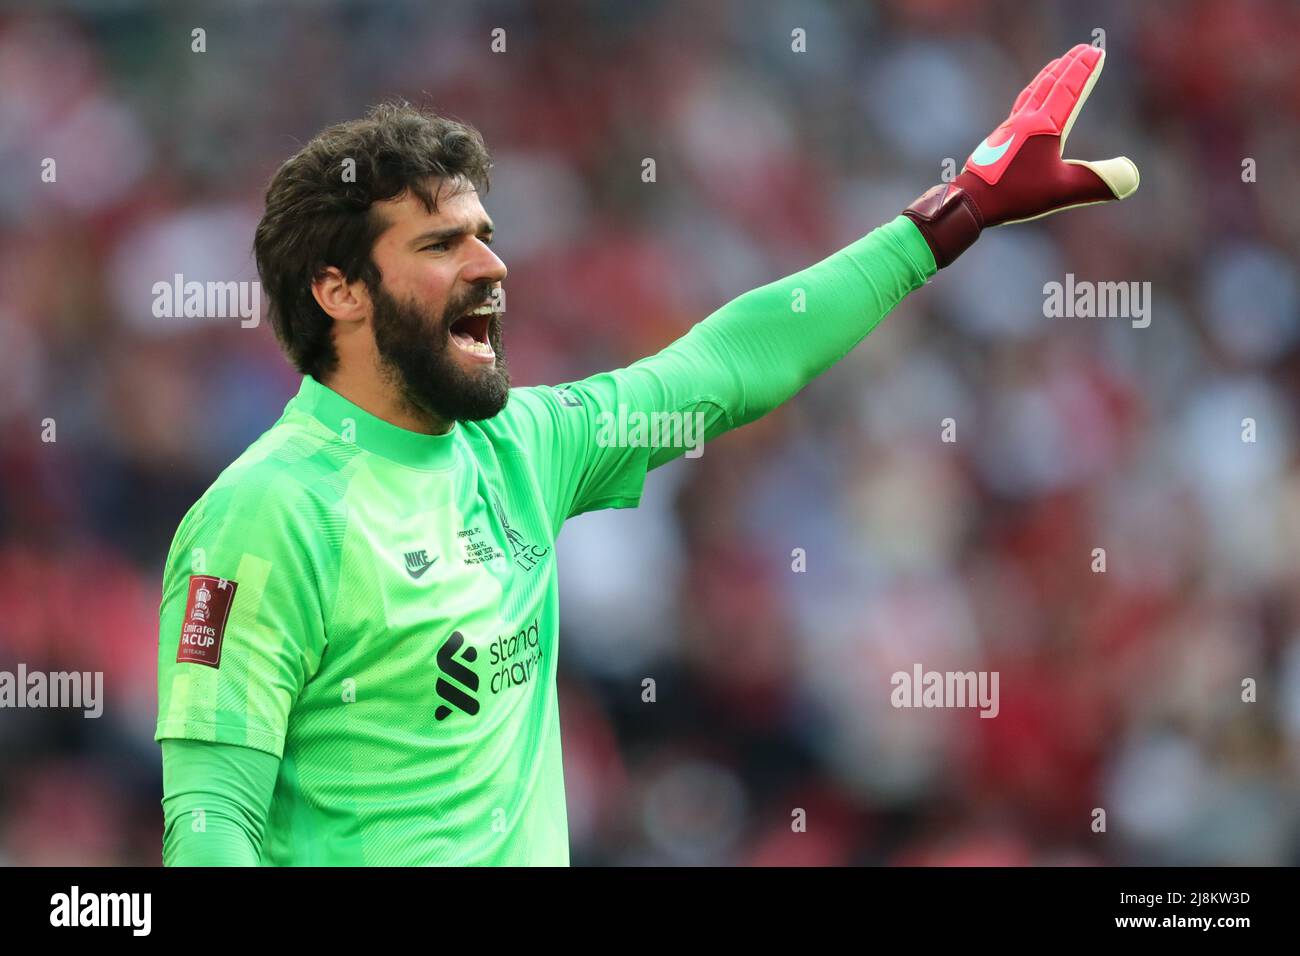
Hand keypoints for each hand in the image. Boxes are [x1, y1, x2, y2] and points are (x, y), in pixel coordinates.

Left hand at [903, 43, 1139, 266]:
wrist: (971, 200)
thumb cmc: (1015, 193)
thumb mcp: (1062, 190)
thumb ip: (1096, 182)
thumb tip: (1132, 176)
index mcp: (1045, 126)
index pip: (1069, 90)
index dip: (1084, 71)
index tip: (1096, 52)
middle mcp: (1026, 120)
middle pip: (1050, 84)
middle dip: (1069, 66)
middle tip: (1082, 49)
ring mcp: (1010, 128)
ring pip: (1032, 93)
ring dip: (1049, 76)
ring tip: (1058, 65)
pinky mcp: (999, 140)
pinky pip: (1019, 107)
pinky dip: (1031, 94)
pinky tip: (1029, 103)